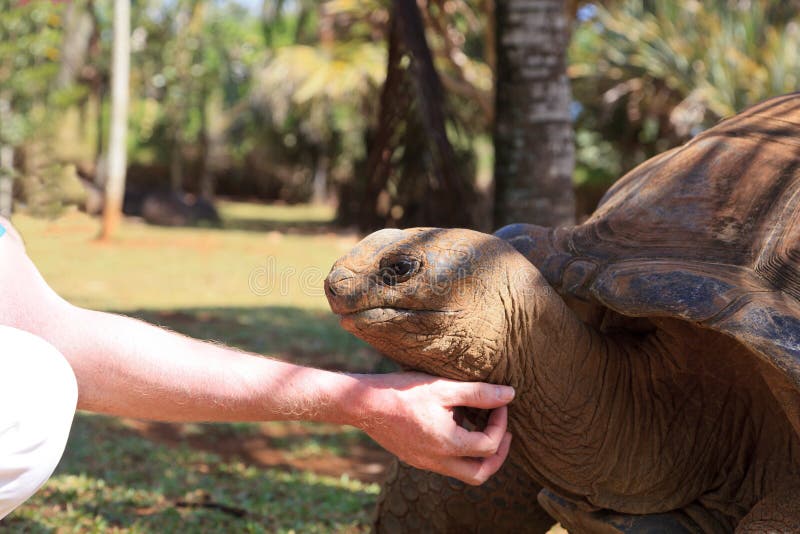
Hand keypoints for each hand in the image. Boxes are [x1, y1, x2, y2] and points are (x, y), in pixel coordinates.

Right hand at [353, 372, 513, 484]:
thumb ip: (479, 393)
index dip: (501, 423)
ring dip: (478, 455)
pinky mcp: (415, 458)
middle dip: (498, 455)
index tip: (500, 402)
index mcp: (448, 444)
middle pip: (480, 474)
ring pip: (462, 473)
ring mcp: (425, 462)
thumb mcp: (444, 388)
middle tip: (503, 432)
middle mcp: (438, 461)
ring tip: (481, 428)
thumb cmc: (404, 392)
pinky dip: (459, 452)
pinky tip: (456, 427)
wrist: (364, 404)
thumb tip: (509, 394)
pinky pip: (445, 464)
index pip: (489, 444)